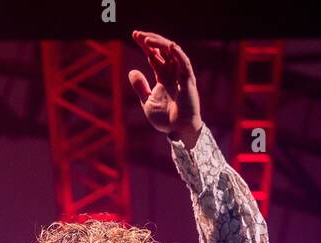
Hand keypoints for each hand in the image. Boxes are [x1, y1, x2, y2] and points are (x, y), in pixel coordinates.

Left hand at [128, 31, 202, 146]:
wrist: (178, 131)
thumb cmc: (165, 119)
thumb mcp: (147, 102)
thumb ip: (141, 87)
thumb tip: (131, 71)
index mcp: (163, 77)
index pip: (154, 56)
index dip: (145, 45)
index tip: (134, 35)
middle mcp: (172, 73)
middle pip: (162, 50)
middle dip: (150, 40)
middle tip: (136, 34)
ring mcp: (181, 75)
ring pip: (172, 53)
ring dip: (160, 44)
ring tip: (146, 39)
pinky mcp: (189, 80)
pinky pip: (185, 63)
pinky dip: (178, 54)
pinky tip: (169, 46)